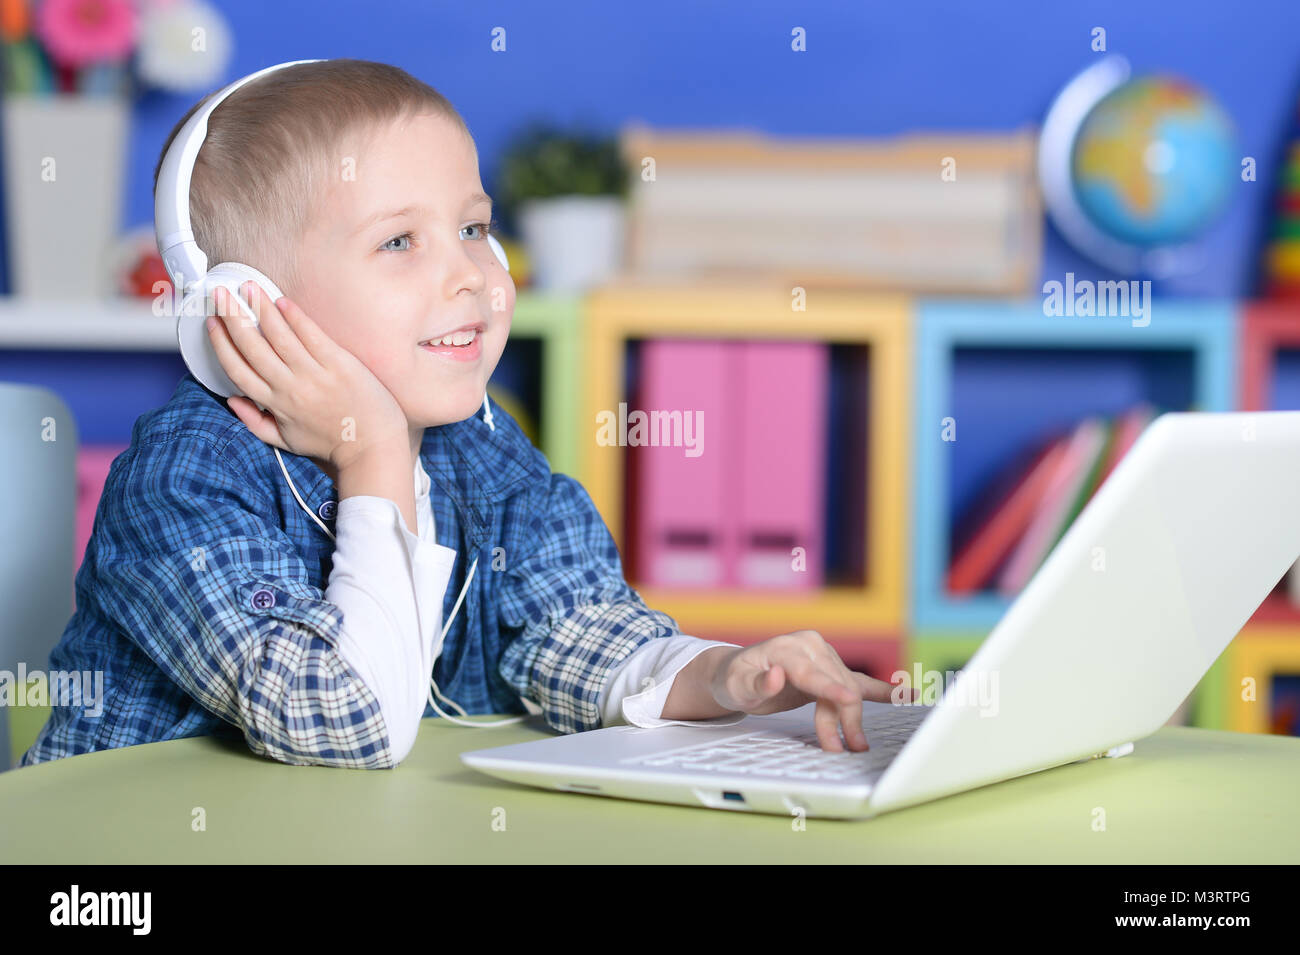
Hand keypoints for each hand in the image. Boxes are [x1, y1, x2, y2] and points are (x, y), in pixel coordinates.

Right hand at [206, 282, 408, 470]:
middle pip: (252, 346)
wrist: (371, 445)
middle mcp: (290, 387)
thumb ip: (255, 421)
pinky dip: (295, 317)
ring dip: (261, 309)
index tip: (212, 323)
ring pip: (279, 336)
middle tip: (222, 294)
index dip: (221, 343)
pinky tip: (283, 302)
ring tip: (249, 289)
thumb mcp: (286, 441)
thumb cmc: (330, 442)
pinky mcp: (338, 363)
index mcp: (275, 404)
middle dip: (232, 317)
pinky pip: (311, 335)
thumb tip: (231, 400)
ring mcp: (315, 374)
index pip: (237, 369)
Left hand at [708, 630, 920, 751]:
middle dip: (841, 720)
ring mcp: (824, 656)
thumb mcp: (735, 686)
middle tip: (841, 749)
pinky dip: (883, 691)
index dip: (830, 689)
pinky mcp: (832, 669)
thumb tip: (775, 676)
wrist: (736, 674)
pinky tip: (908, 695)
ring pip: (848, 691)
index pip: (812, 672)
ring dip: (852, 720)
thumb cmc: (734, 680)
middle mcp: (810, 646)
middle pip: (836, 686)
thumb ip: (756, 683)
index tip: (848, 700)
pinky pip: (859, 682)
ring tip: (858, 745)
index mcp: (787, 647)